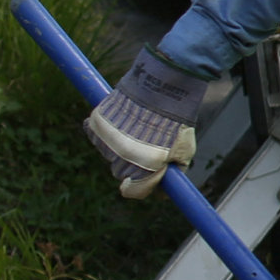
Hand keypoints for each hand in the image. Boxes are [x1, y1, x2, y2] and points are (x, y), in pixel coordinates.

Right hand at [86, 46, 212, 198]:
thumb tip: (167, 183)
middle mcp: (120, 161)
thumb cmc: (175, 120)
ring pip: (109, 153)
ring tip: (137, 127)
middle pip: (121, 172)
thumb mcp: (185, 150)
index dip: (141, 187)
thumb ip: (175, 171)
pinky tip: (122, 120)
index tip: (144, 180)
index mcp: (142, 171)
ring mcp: (105, 143)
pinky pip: (98, 134)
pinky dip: (106, 130)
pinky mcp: (95, 125)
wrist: (160, 88)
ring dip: (120, 145)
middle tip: (146, 146)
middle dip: (133, 164)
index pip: (133, 192)